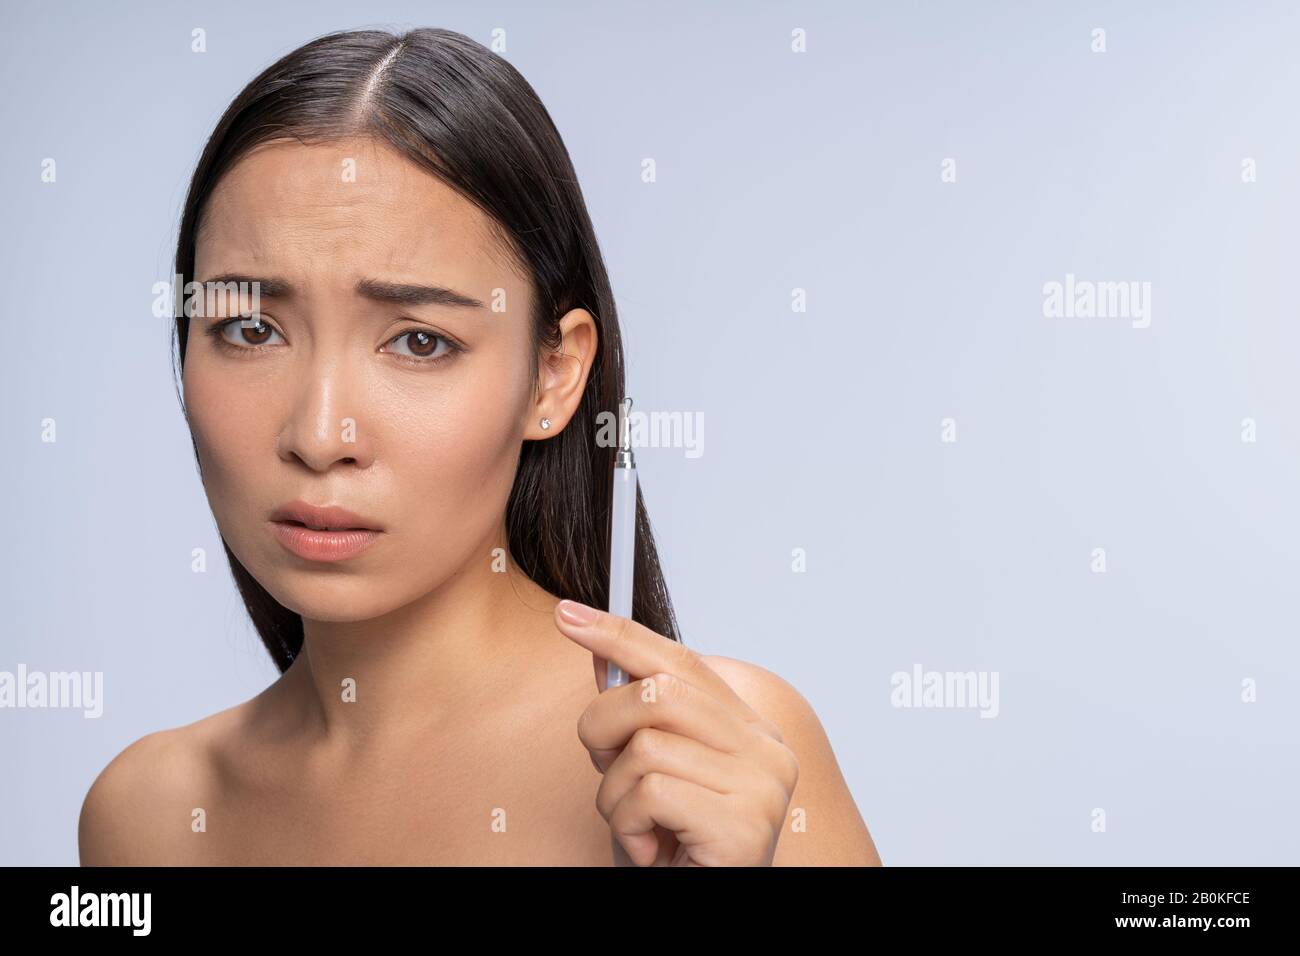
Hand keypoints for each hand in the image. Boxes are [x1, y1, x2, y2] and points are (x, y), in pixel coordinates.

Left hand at [554, 599, 799, 865]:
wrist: (698, 909)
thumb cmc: (677, 850)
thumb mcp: (648, 771)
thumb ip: (634, 713)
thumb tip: (598, 645)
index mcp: (752, 731)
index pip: (683, 662)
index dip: (620, 635)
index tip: (567, 615)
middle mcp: (769, 751)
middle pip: (658, 695)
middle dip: (604, 727)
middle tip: (605, 767)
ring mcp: (763, 788)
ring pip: (645, 746)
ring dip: (614, 794)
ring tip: (638, 825)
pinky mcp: (743, 826)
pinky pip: (650, 792)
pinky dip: (628, 824)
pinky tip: (652, 849)